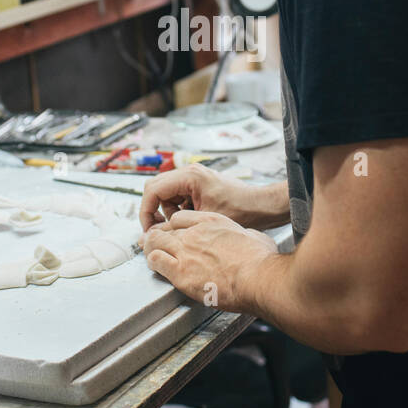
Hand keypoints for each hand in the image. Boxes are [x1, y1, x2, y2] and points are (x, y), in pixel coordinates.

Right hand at [139, 164, 268, 230]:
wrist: (261, 205)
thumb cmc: (241, 209)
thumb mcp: (204, 219)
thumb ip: (175, 225)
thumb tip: (152, 234)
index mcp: (189, 176)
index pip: (152, 190)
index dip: (146, 211)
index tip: (148, 229)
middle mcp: (189, 173)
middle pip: (156, 189)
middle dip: (153, 211)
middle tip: (157, 230)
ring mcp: (193, 178)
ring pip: (165, 194)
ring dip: (167, 211)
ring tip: (182, 224)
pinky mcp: (198, 185)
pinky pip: (178, 196)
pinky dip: (178, 209)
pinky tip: (190, 219)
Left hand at [142, 209, 277, 312]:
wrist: (257, 276)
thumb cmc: (260, 260)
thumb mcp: (255, 237)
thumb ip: (246, 235)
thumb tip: (250, 238)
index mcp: (212, 222)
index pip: (180, 218)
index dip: (172, 226)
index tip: (171, 232)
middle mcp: (195, 233)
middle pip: (164, 229)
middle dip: (157, 235)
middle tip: (153, 242)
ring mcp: (185, 251)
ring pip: (155, 242)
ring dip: (150, 247)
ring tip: (149, 252)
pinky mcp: (180, 272)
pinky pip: (156, 261)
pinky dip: (152, 261)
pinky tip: (154, 264)